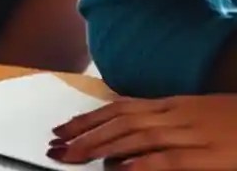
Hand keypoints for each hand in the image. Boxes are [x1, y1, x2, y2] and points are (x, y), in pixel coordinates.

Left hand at [50, 95, 236, 167]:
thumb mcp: (201, 119)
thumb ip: (168, 125)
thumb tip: (131, 148)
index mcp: (177, 105)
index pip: (122, 108)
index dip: (89, 118)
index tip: (63, 129)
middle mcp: (180, 114)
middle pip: (122, 121)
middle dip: (85, 134)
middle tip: (56, 146)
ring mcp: (197, 133)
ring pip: (139, 136)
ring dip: (101, 146)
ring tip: (73, 156)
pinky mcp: (214, 156)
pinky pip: (173, 159)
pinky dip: (145, 163)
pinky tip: (122, 170)